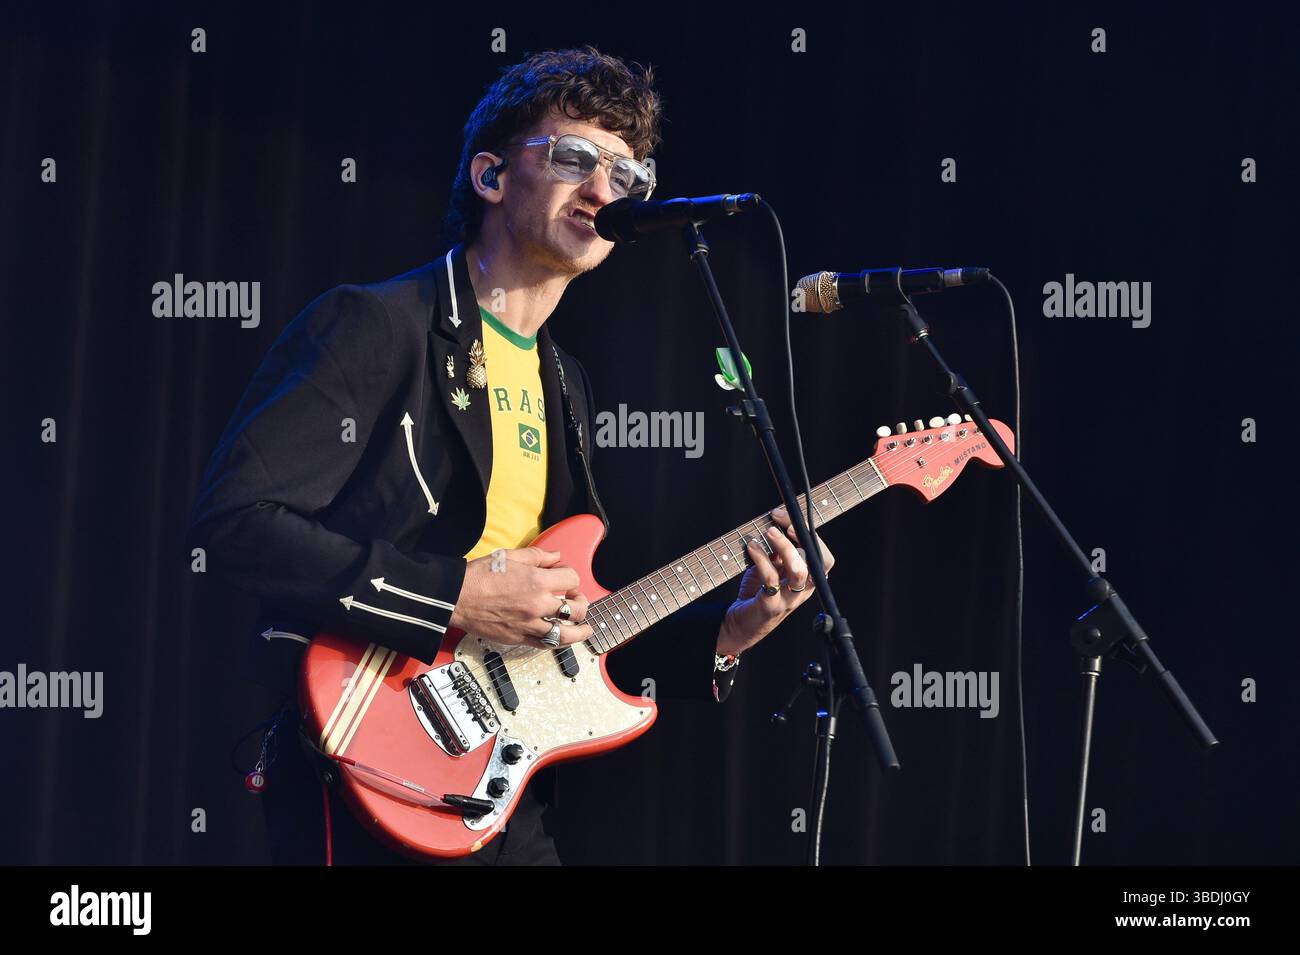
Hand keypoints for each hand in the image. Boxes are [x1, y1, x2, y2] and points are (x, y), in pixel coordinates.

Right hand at [449, 546, 590, 647]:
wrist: (456, 597)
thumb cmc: (479, 576)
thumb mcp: (510, 556)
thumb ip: (538, 556)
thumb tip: (556, 557)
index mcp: (537, 582)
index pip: (572, 579)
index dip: (570, 576)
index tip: (564, 577)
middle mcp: (537, 605)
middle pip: (576, 609)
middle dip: (580, 603)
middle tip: (576, 600)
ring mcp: (529, 625)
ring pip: (566, 634)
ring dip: (580, 630)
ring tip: (585, 628)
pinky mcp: (519, 638)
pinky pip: (545, 645)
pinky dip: (557, 642)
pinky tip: (561, 638)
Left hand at [717, 506, 834, 656]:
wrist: (741, 621)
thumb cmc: (759, 590)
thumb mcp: (773, 566)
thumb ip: (780, 549)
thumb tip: (778, 521)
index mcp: (809, 579)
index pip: (822, 555)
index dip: (812, 536)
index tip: (792, 516)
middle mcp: (804, 590)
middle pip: (816, 562)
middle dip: (801, 537)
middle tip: (779, 521)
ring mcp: (789, 600)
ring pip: (799, 572)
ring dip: (785, 547)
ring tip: (768, 531)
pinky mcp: (770, 606)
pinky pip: (771, 581)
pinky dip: (761, 559)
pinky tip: (752, 546)